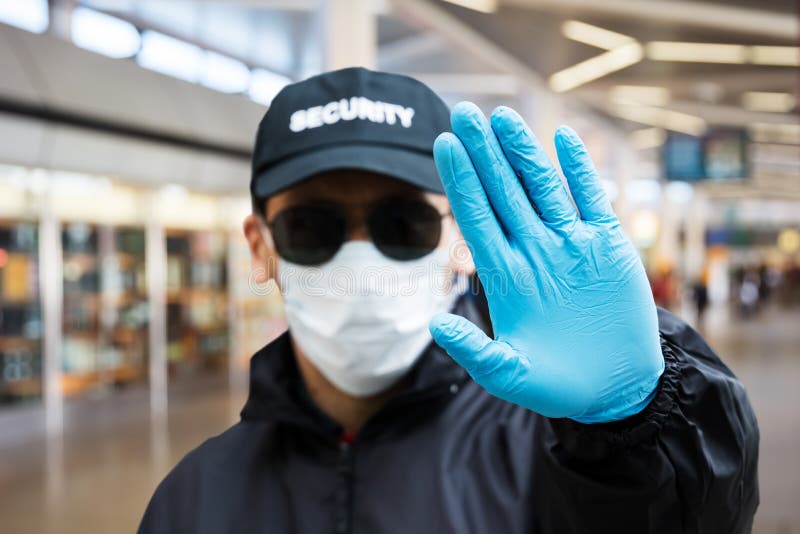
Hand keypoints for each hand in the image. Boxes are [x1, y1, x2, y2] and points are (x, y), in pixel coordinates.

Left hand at [430, 102, 663, 422]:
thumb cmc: (558, 385)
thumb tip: (434, 323)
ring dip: (524, 151)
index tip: (444, 144)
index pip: (476, 217)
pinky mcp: (608, 246)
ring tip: (502, 116)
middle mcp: (534, 251)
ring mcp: (571, 245)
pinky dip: (580, 170)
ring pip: (543, 187)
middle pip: (503, 192)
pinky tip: (565, 139)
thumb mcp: (510, 374)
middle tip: (463, 111)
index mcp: (506, 275)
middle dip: (484, 153)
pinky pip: (592, 200)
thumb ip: (473, 350)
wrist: (616, 387)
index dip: (461, 181)